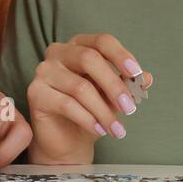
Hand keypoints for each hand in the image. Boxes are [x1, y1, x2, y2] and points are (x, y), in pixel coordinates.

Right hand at [26, 33, 151, 163]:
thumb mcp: (113, 96)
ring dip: (103, 110)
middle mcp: (58, 52)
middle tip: (130, 108)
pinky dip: (88, 119)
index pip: (102, 41)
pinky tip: (100, 130)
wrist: (67, 140)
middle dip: (114, 85)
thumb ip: (127, 84)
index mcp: (79, 45)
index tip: (136, 75)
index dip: (121, 55)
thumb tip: (147, 77)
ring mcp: (43, 71)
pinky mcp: (35, 93)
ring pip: (80, 86)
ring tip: (117, 129)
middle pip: (89, 59)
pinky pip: (67, 104)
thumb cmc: (91, 111)